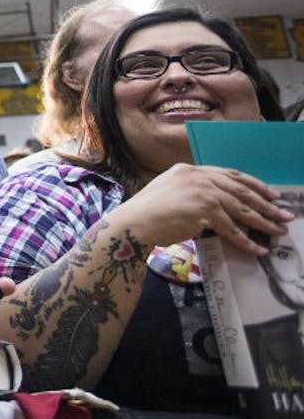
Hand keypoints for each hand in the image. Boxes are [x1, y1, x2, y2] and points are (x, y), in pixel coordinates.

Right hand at [111, 163, 291, 255]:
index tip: (270, 194)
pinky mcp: (204, 210)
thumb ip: (190, 191)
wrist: (133, 224)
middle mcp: (198, 176)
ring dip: (263, 222)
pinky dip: (247, 241)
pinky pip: (232, 229)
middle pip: (240, 190)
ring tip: (279, 230)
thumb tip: (212, 205)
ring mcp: (202, 192)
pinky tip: (258, 249)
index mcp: (189, 169)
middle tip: (284, 214)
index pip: (229, 174)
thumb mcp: (168, 191)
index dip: (253, 184)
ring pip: (241, 209)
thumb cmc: (146, 212)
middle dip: (266, 204)